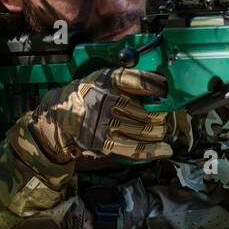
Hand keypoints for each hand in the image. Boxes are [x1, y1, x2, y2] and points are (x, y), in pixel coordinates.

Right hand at [25, 67, 191, 163]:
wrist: (62, 113)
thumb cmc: (91, 94)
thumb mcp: (104, 78)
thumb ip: (128, 80)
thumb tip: (162, 85)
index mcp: (105, 79)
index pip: (134, 79)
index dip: (154, 85)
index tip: (166, 90)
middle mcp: (104, 100)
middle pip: (145, 110)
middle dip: (160, 115)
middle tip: (164, 115)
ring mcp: (103, 122)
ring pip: (143, 130)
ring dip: (158, 131)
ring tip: (161, 129)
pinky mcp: (103, 141)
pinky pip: (133, 148)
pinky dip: (152, 150)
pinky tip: (165, 150)